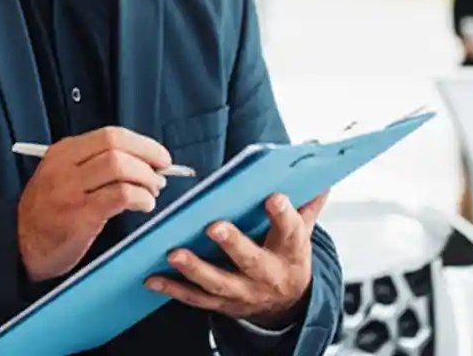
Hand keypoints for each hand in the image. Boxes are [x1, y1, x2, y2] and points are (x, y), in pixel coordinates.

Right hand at [17, 127, 170, 281]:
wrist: (20, 245)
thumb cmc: (47, 213)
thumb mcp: (59, 176)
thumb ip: (92, 165)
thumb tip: (141, 161)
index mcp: (62, 153)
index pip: (110, 135)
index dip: (142, 143)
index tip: (159, 155)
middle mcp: (65, 167)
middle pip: (116, 147)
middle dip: (148, 158)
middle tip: (160, 174)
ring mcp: (71, 191)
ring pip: (120, 168)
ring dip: (146, 179)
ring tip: (152, 192)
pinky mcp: (80, 216)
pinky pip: (120, 196)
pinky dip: (141, 197)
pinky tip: (144, 205)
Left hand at [144, 192, 328, 327]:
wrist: (286, 304)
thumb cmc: (286, 255)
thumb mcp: (302, 231)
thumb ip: (307, 202)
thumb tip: (319, 168)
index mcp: (291, 252)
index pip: (292, 232)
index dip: (284, 215)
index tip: (274, 196)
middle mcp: (268, 275)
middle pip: (251, 260)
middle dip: (234, 244)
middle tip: (214, 226)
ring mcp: (244, 292)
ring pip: (219, 282)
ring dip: (196, 269)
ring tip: (174, 253)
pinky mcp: (222, 304)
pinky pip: (196, 298)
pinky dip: (173, 289)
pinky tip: (152, 277)